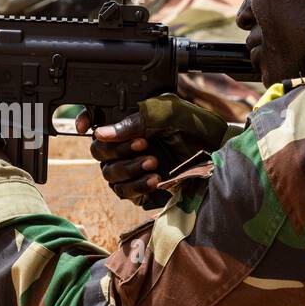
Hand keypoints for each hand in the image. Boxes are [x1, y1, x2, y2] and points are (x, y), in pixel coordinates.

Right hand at [76, 94, 227, 204]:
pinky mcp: (141, 190)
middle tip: (144, 143)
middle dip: (117, 149)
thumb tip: (102, 132)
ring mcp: (132, 168)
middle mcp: (126, 145)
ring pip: (109, 174)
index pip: (96, 120)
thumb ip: (136, 119)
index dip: (84, 120)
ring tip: (154, 163)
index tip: (84, 126)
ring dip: (128, 168)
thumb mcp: (167, 113)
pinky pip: (124, 192)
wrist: (220, 154)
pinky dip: (136, 186)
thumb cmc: (196, 127)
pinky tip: (154, 179)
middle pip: (98, 151)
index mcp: (129, 121)